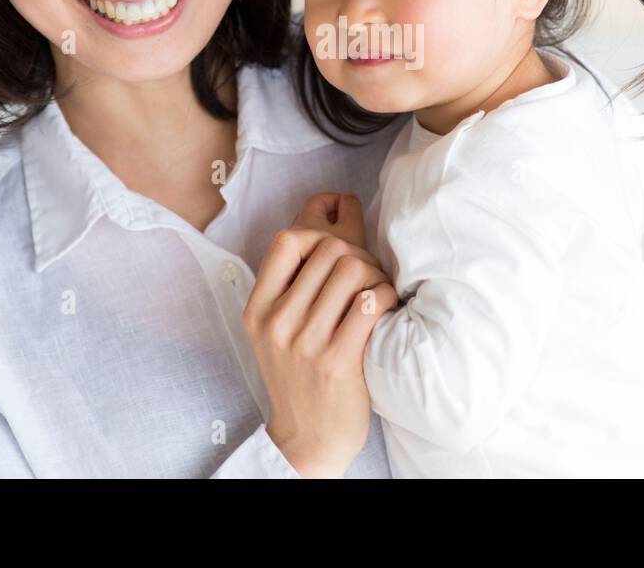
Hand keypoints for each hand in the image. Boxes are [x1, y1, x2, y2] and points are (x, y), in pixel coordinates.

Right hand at [242, 192, 395, 477]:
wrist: (307, 438)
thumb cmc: (301, 374)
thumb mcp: (280, 327)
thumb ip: (298, 277)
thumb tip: (329, 205)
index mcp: (259, 308)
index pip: (287, 240)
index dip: (320, 222)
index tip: (340, 227)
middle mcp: (277, 322)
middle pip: (328, 249)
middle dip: (359, 251)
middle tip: (370, 271)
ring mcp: (305, 343)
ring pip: (353, 270)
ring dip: (376, 274)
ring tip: (378, 291)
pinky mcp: (336, 362)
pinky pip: (369, 303)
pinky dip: (385, 297)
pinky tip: (384, 308)